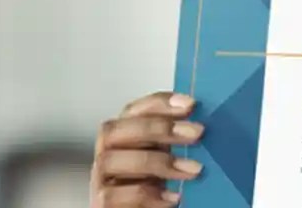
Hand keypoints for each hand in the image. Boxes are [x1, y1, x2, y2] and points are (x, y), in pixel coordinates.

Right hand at [90, 91, 205, 207]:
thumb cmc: (159, 189)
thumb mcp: (170, 160)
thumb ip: (178, 141)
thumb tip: (201, 123)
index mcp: (124, 138)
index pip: (132, 111)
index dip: (159, 103)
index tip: (190, 104)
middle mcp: (108, 154)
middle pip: (115, 130)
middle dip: (157, 127)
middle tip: (197, 132)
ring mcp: (100, 180)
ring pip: (110, 160)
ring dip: (156, 161)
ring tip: (193, 170)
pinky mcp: (102, 204)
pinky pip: (113, 196)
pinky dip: (145, 195)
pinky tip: (173, 197)